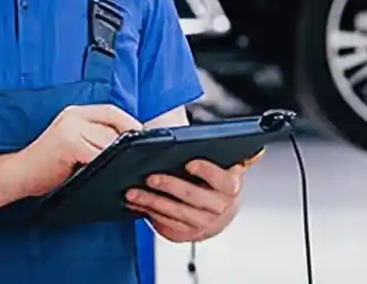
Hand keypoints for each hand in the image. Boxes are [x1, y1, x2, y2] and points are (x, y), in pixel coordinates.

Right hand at [5, 104, 141, 197]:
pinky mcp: (68, 144)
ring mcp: (70, 128)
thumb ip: (93, 138)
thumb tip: (126, 145)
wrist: (18, 174)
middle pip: (113, 127)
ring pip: (107, 142)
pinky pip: (97, 155)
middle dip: (127, 144)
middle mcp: (73, 116)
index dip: (130, 123)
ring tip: (126, 171)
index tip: (143, 139)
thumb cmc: (47, 164)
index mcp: (76, 113)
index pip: (111, 111)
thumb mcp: (72, 143)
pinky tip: (109, 176)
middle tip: (139, 160)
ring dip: (119, 159)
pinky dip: (105, 166)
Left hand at [124, 158, 250, 241]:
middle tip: (150, 178)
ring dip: (152, 203)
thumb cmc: (214, 179)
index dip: (207, 171)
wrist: (218, 208)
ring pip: (176, 214)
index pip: (223, 180)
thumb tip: (193, 131)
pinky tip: (138, 204)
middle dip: (170, 187)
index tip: (189, 163)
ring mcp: (205, 224)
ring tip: (133, 192)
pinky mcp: (189, 234)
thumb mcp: (219, 162)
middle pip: (194, 198)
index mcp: (232, 186)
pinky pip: (167, 225)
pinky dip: (150, 214)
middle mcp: (221, 208)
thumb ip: (211, 147)